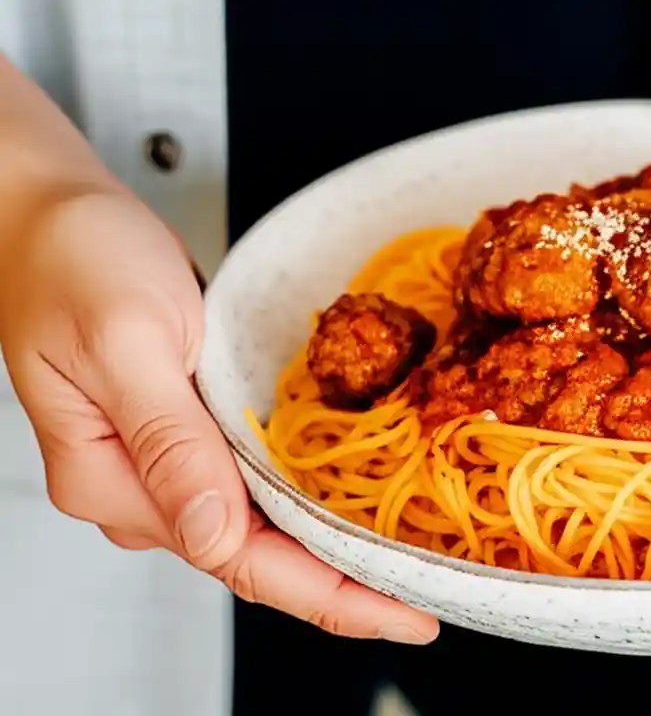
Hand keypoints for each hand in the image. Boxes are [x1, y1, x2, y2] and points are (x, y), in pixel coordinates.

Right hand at [0, 191, 437, 643]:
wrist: (50, 211)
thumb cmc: (77, 258)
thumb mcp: (130, 342)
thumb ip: (171, 442)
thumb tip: (215, 534)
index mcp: (113, 481)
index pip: (236, 560)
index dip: (330, 594)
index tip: (402, 615)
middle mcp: (137, 489)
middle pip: (255, 558)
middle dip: (343, 584)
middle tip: (425, 601)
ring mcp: (160, 465)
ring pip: (258, 528)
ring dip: (331, 549)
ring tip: (406, 567)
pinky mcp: (184, 435)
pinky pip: (253, 485)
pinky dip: (306, 502)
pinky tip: (355, 509)